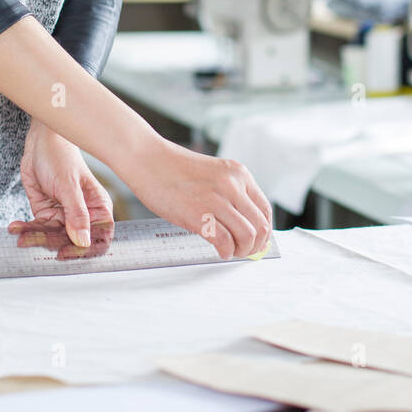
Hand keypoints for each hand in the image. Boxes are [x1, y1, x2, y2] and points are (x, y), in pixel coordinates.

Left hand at [10, 120, 113, 248]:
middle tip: (33, 240)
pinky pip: (37, 228)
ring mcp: (63, 215)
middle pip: (71, 241)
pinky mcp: (46, 213)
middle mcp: (82, 214)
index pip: (99, 238)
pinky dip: (26, 229)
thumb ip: (76, 215)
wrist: (40, 141)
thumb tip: (83, 242)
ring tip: (20, 233)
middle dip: (51, 242)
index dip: (85, 250)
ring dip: (34, 236)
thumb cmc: (61, 155)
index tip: (65, 253)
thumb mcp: (68, 185)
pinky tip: (15, 227)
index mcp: (98, 208)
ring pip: (51, 237)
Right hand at [124, 139, 272, 260]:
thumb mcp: (213, 175)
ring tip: (230, 251)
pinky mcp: (198, 213)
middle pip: (260, 225)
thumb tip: (243, 226)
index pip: (265, 210)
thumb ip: (230, 195)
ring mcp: (216, 199)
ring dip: (241, 251)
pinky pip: (224, 241)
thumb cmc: (174, 170)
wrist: (147, 159)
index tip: (257, 242)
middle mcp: (232, 185)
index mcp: (239, 174)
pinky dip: (225, 251)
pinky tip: (219, 251)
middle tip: (243, 252)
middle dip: (254, 246)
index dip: (264, 232)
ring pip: (247, 235)